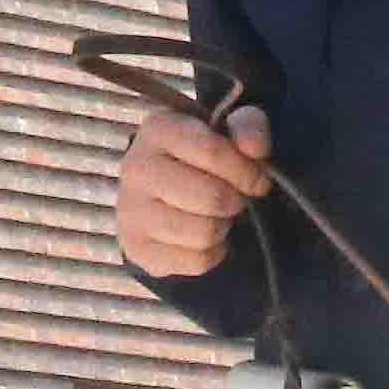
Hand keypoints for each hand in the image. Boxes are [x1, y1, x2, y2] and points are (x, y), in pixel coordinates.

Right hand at [113, 103, 272, 284]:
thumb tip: (254, 148)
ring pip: (205, 233)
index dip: (248, 171)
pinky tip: (203, 237)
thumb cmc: (199, 156)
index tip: (258, 179)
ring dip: (223, 227)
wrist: (158, 192)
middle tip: (234, 198)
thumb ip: (248, 126)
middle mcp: (136, 168)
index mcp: (158, 129)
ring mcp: (130, 210)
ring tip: (216, 215)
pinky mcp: (136, 248)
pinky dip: (212, 253)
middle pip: (212, 197)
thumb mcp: (227, 130)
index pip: (214, 152)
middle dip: (235, 201)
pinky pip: (196, 261)